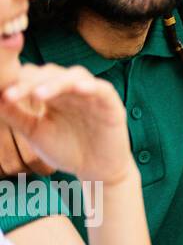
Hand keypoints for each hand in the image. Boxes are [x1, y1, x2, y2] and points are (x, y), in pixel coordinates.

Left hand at [0, 64, 131, 183]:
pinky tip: (78, 89)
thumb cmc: (67, 150)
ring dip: (56, 83)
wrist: (96, 171)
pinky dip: (90, 86)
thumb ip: (16, 115)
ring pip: (74, 76)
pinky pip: (101, 88)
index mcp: (52, 93)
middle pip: (51, 73)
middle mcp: (71, 89)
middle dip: (31, 82)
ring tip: (38, 95)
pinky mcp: (110, 103)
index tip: (3, 96)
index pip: (33, 77)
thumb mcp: (35, 133)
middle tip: (12, 94)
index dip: (17, 82)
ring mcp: (91, 94)